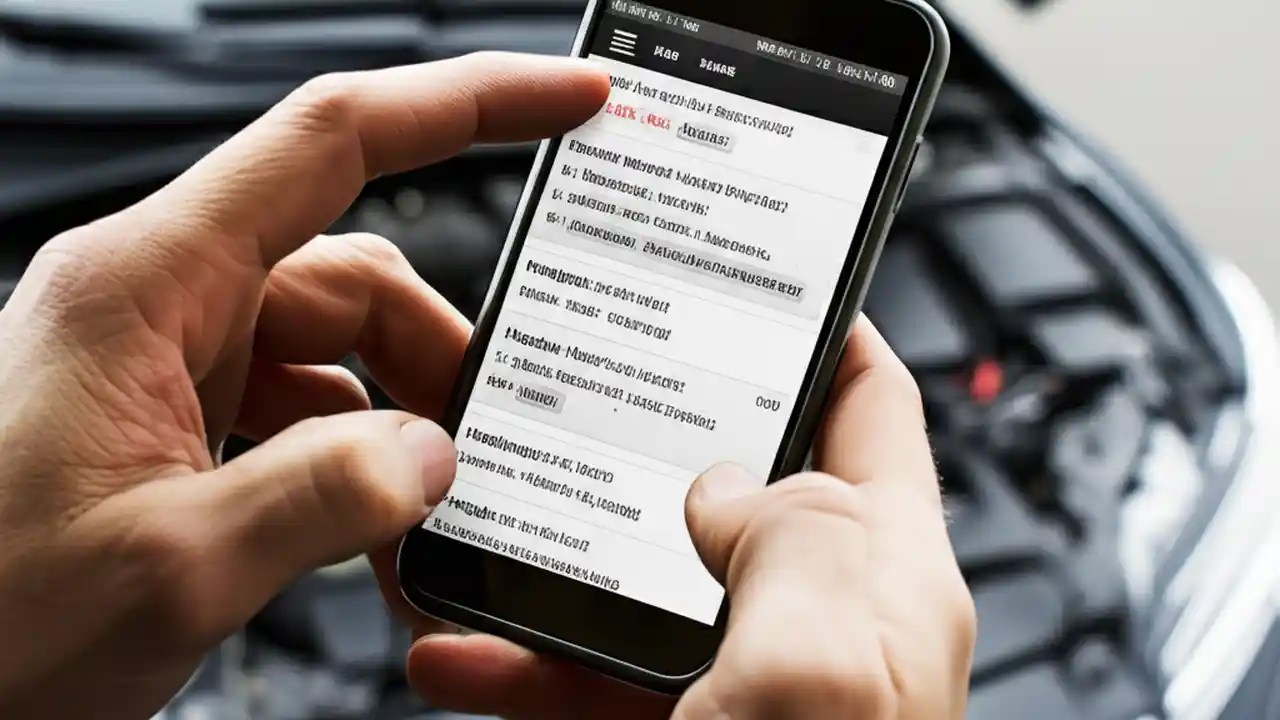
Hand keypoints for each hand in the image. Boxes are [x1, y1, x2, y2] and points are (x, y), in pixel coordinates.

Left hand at [0, 53, 608, 718]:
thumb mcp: (164, 567)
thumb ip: (318, 498)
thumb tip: (431, 455)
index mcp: (145, 285)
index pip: (334, 140)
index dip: (468, 102)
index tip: (566, 101)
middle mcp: (158, 302)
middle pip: (356, 274)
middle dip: (437, 360)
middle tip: (481, 450)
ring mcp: (167, 361)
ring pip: (339, 347)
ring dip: (395, 426)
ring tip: (417, 517)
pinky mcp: (175, 418)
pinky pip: (301, 406)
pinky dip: (353, 461)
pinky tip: (368, 532)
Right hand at [407, 318, 976, 718]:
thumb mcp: (818, 666)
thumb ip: (788, 533)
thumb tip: (727, 487)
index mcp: (882, 579)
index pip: (868, 410)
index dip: (816, 331)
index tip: (747, 277)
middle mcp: (818, 625)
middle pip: (731, 487)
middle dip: (648, 443)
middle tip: (569, 393)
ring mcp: (743, 691)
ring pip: (642, 588)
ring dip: (554, 562)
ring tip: (476, 528)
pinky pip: (592, 686)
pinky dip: (519, 668)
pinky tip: (458, 658)